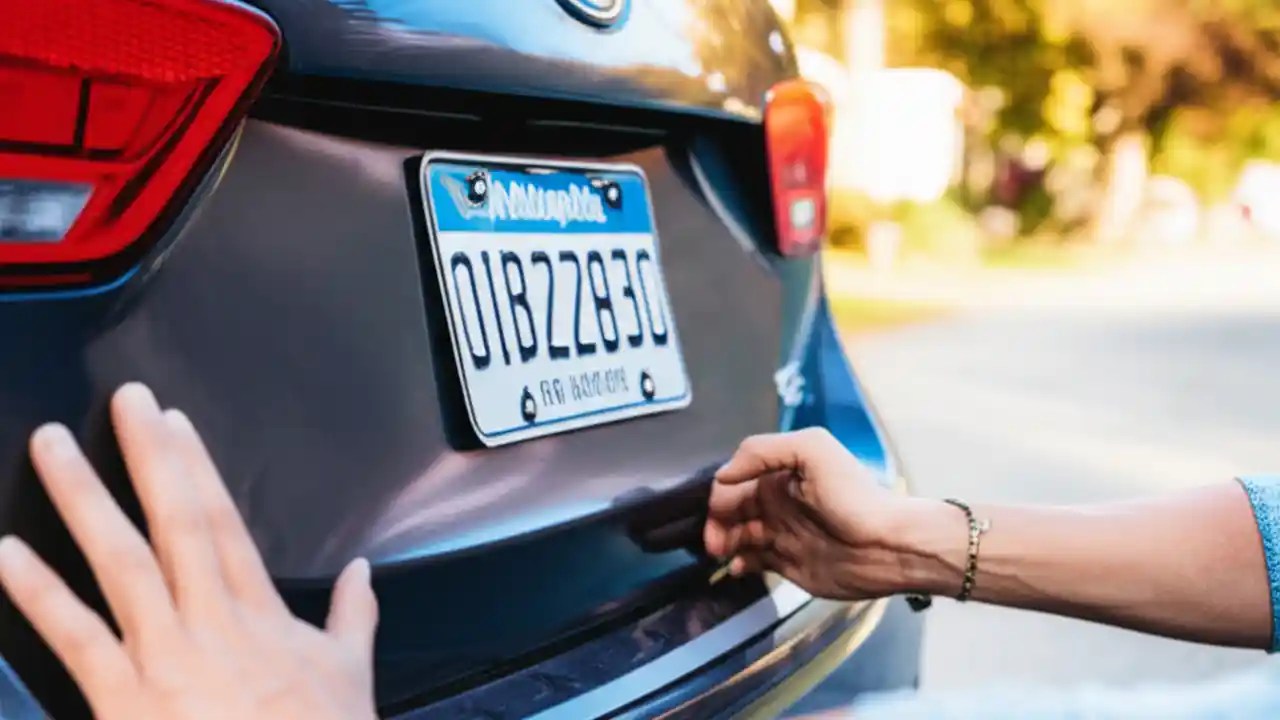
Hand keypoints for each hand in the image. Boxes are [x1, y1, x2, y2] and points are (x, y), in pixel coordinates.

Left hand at [0, 384, 378, 719]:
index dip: (196, 468)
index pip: (223, 523)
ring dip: (83, 500)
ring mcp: (163, 656)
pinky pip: (75, 638)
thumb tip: (364, 571)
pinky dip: (39, 594)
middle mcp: (209, 620)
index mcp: (260, 612)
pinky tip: (7, 552)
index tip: (174, 422)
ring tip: (49, 447)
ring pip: (119, 563)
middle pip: (174, 524)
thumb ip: (354, 616)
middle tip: (124, 400)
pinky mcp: (122, 698)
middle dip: (147, 457)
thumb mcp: (350, 672)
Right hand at [704, 428, 946, 599]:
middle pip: (731, 510)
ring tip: (723, 552)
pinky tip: (740, 566)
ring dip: (723, 543)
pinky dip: (739, 563)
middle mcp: (777, 502)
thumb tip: (723, 475)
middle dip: (716, 522)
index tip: (716, 513)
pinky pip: (752, 561)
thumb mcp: (812, 450)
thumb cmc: (853, 497)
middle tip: (714, 542)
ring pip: (737, 536)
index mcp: (780, 473)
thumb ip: (763, 451)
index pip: (735, 481)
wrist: (888, 547)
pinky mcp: (788, 564)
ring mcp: (781, 534)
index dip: (720, 495)